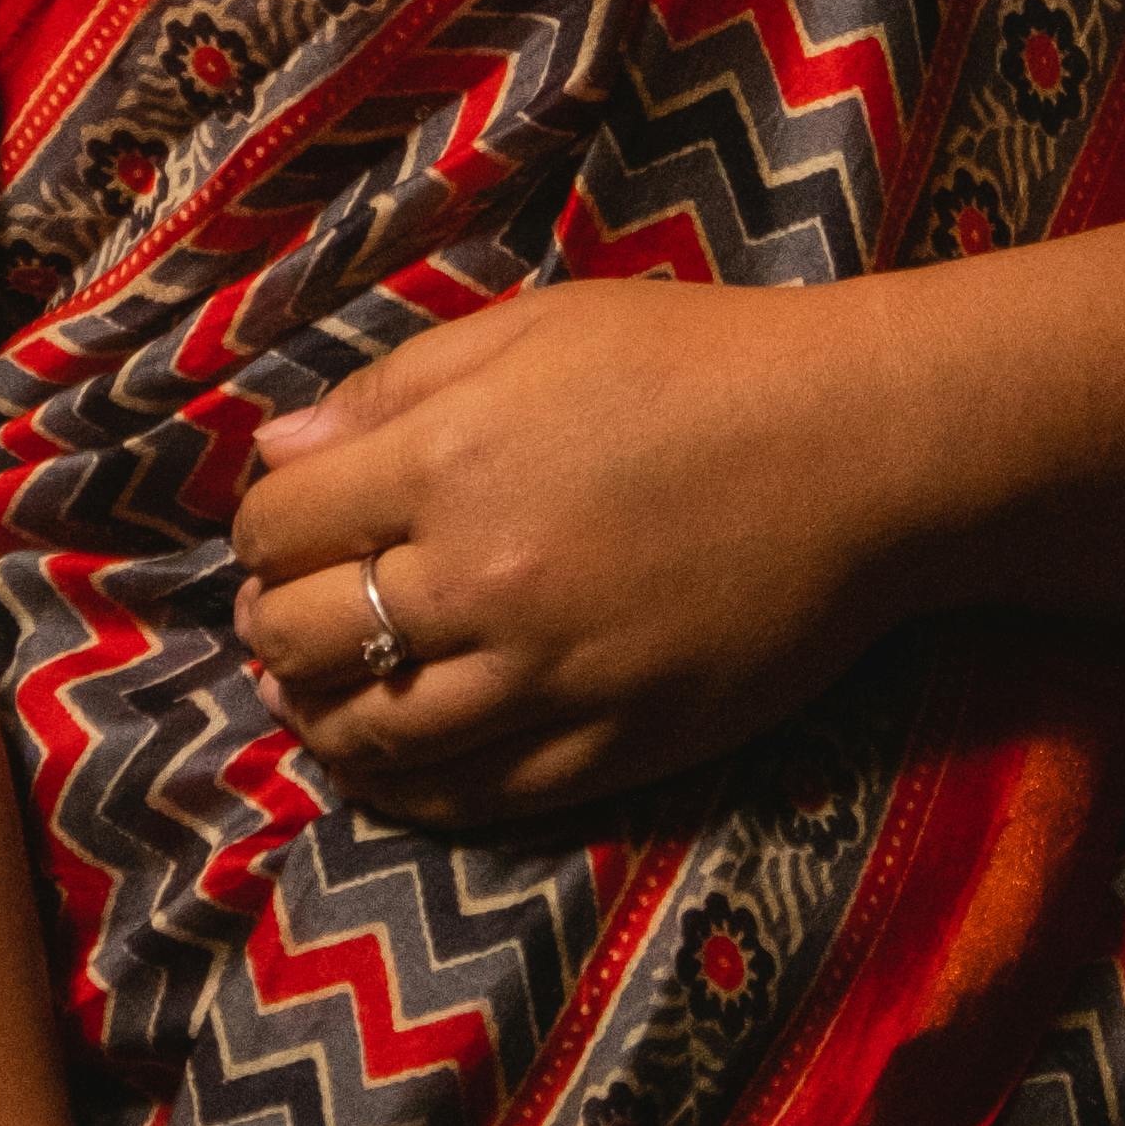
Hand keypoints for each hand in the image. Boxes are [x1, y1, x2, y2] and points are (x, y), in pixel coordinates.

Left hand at [231, 277, 915, 817]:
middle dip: (271, 619)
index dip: (260, 526)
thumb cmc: (701, 364)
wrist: (864, 452)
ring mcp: (544, 678)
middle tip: (282, 607)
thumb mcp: (535, 328)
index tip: (283, 523)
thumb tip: (276, 451)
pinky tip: (386, 761)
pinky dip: (401, 787)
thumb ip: (392, 389)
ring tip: (309, 693)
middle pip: (301, 635)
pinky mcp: (609, 747)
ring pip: (368, 733)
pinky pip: (468, 797)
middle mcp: (478, 580)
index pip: (277, 525)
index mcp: (448, 460)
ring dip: (315, 714)